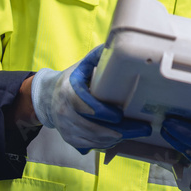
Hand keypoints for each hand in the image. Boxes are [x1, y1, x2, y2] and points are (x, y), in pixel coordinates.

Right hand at [31, 45, 151, 152]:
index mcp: (68, 91)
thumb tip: (118, 46)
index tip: (120, 115)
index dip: (102, 112)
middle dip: (118, 130)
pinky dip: (104, 144)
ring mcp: (65, 127)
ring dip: (114, 138)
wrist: (49, 96)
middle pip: (91, 126)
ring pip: (91, 138)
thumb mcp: (83, 64)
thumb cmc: (73, 78)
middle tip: (141, 129)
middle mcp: (64, 111)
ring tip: (135, 133)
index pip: (84, 104)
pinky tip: (119, 138)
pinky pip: (88, 145)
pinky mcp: (68, 138)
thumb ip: (99, 56)